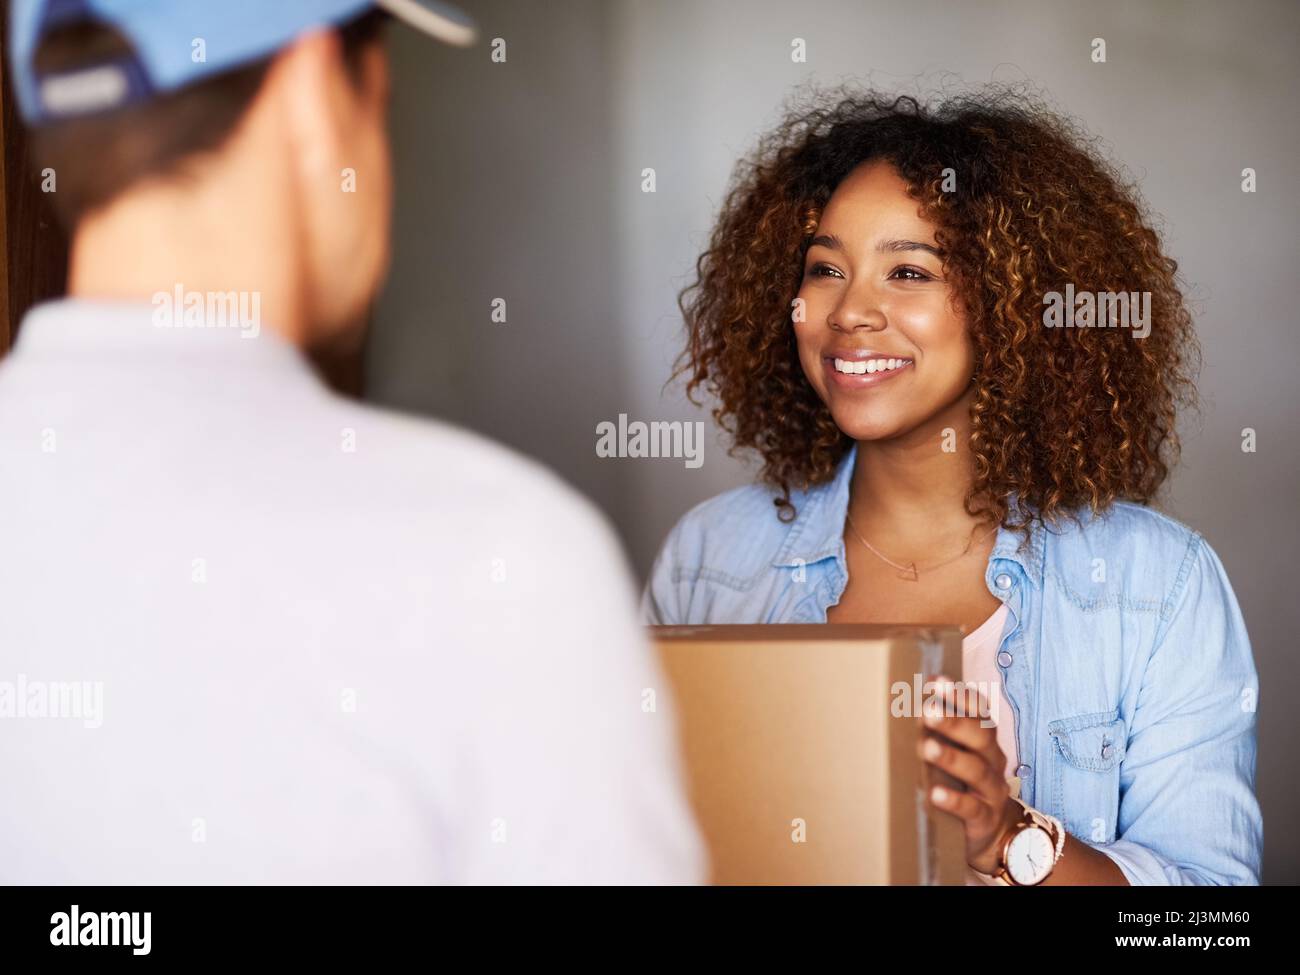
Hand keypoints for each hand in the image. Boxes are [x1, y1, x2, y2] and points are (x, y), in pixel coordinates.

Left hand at [916, 674, 1021, 874]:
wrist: (992, 828)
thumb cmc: (964, 781)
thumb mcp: (955, 752)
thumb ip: (936, 730)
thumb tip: (904, 703)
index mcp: (984, 739)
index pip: (980, 711)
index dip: (960, 695)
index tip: (936, 682)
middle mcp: (993, 760)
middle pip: (980, 736)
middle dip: (955, 721)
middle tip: (928, 710)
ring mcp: (992, 790)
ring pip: (977, 770)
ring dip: (951, 757)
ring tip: (927, 747)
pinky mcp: (985, 818)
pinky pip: (972, 808)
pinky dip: (954, 800)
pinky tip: (934, 794)